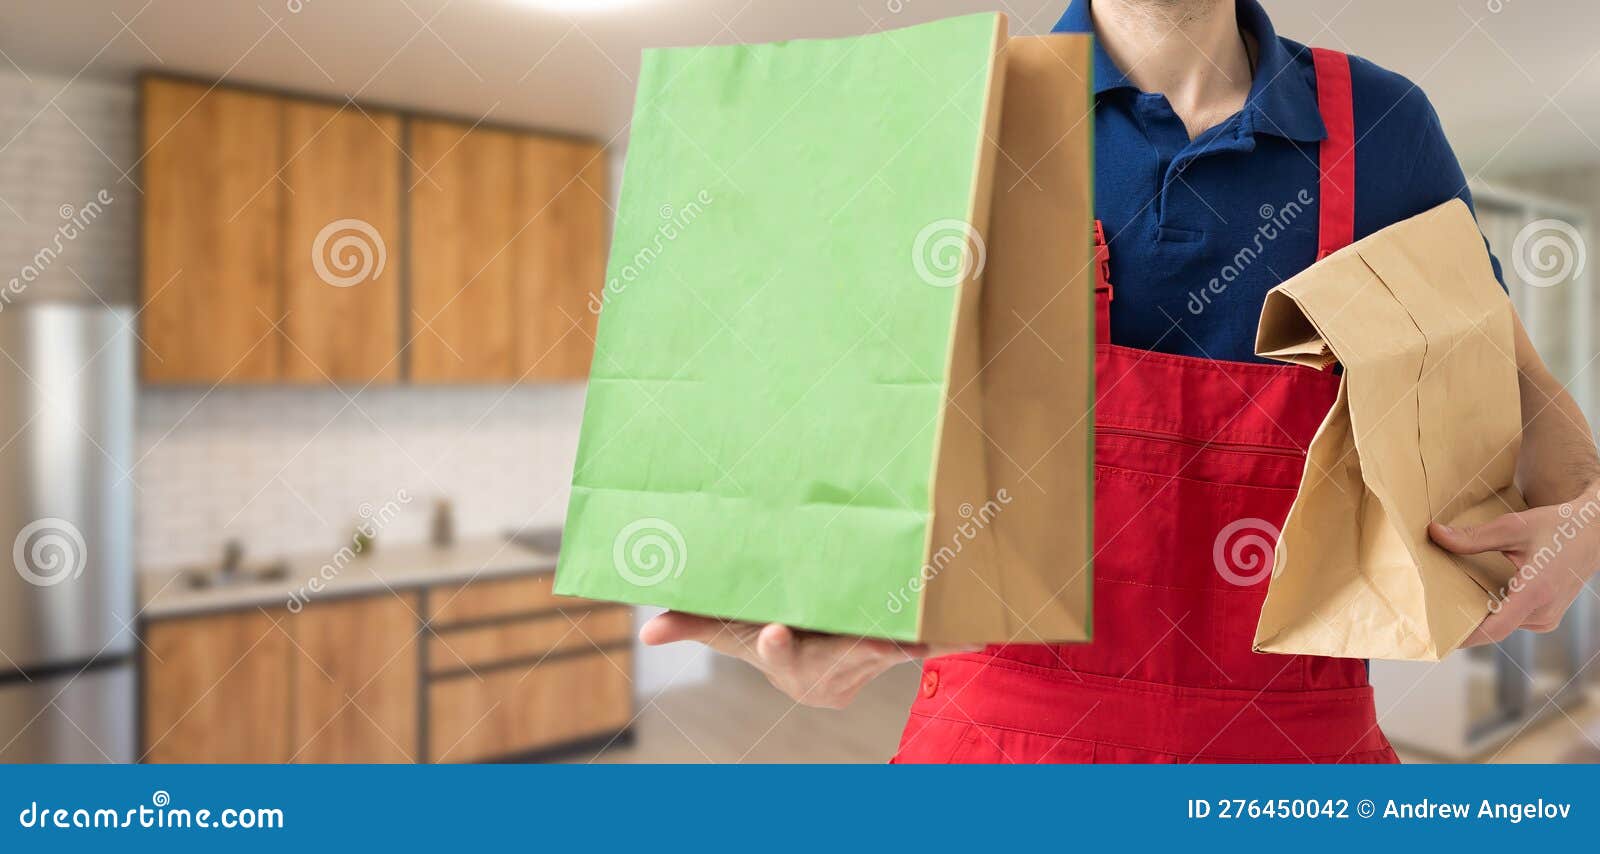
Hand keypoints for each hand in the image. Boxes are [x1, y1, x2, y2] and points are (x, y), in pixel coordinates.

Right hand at [639, 611, 977, 708]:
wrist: (818, 653)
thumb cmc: (768, 629)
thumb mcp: (728, 628)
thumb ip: (692, 625)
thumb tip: (644, 631)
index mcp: (785, 659)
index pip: (776, 653)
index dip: (777, 644)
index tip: (775, 630)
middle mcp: (827, 669)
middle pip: (842, 655)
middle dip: (861, 647)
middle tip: (881, 639)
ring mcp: (864, 662)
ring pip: (885, 652)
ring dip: (909, 645)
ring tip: (929, 635)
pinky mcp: (894, 651)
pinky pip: (921, 645)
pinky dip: (947, 641)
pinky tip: (974, 633)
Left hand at [1429, 496, 1599, 646]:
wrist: (1595, 531)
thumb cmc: (1560, 526)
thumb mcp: (1514, 527)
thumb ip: (1474, 537)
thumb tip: (1435, 534)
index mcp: (1537, 592)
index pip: (1495, 628)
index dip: (1465, 636)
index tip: (1438, 637)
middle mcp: (1544, 611)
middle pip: (1494, 627)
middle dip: (1463, 623)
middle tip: (1429, 614)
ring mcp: (1547, 617)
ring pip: (1503, 624)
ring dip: (1477, 616)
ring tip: (1445, 602)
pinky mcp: (1546, 615)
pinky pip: (1512, 620)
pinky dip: (1492, 611)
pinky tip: (1472, 595)